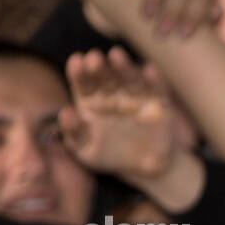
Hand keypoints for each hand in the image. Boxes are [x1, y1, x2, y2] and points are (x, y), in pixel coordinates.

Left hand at [60, 47, 175, 181]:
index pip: (83, 82)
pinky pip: (157, 90)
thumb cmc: (109, 157)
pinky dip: (155, 80)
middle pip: (105, 76)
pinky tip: (149, 71)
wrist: (143, 170)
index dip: (79, 72)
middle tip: (94, 59)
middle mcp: (113, 94)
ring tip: (116, 55)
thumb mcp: (85, 150)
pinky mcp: (158, 105)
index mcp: (91, 101)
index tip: (77, 62)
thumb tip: (66, 112)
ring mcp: (137, 97)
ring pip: (130, 78)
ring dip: (124, 66)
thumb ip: (73, 132)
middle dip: (99, 66)